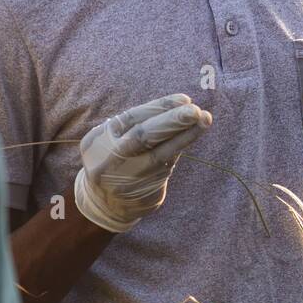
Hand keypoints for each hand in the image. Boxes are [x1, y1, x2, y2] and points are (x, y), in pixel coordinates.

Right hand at [73, 94, 211, 232]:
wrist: (104, 203)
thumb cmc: (110, 158)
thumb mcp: (108, 139)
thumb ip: (132, 124)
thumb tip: (176, 107)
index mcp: (97, 142)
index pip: (131, 118)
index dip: (159, 107)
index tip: (185, 99)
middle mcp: (111, 161)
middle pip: (143, 137)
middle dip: (172, 122)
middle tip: (196, 110)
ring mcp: (129, 179)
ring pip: (161, 154)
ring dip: (186, 135)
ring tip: (205, 120)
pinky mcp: (146, 192)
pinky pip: (167, 165)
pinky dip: (179, 146)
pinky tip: (193, 133)